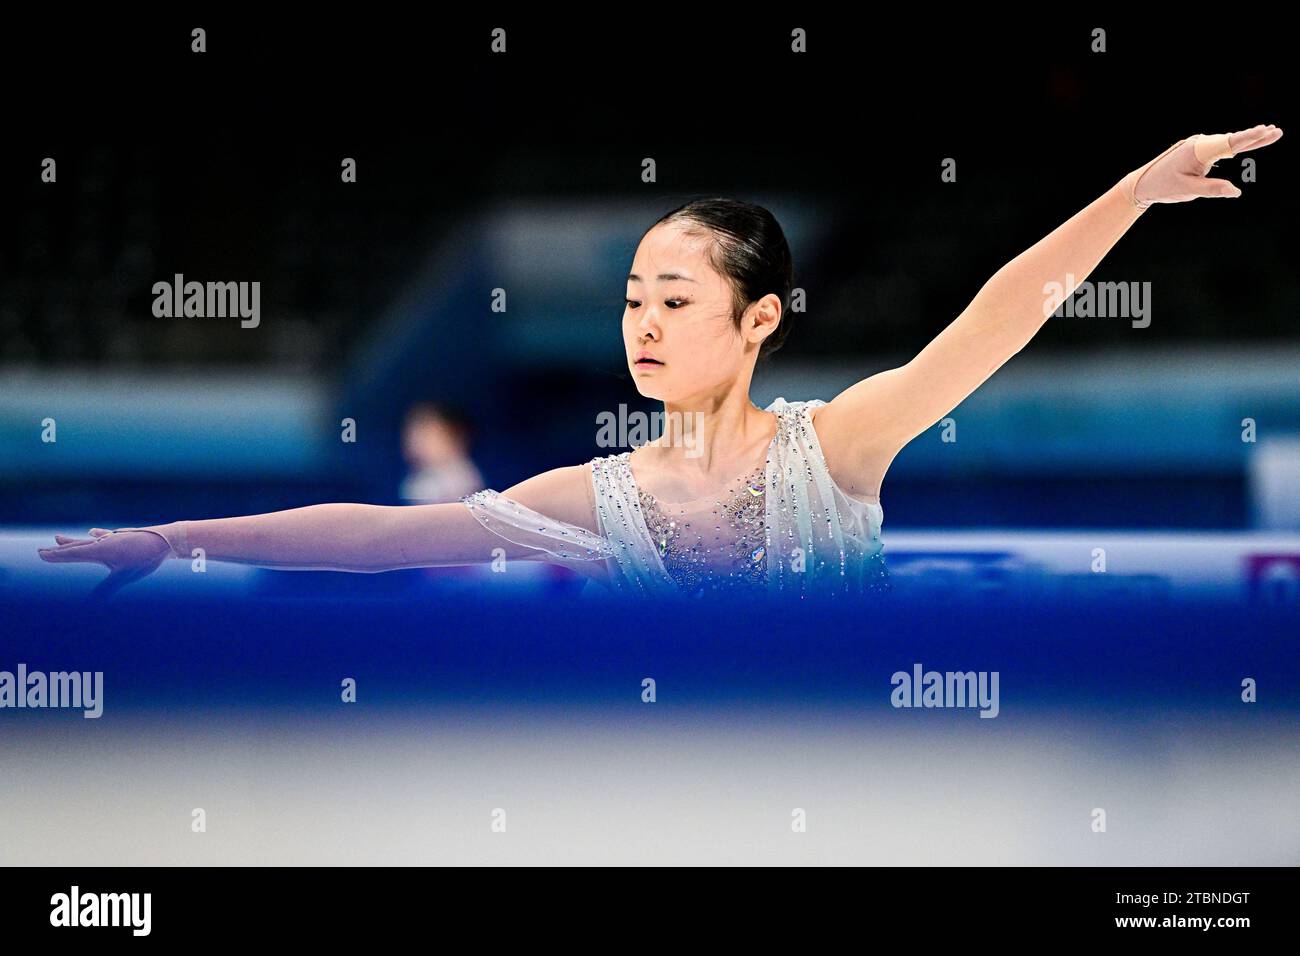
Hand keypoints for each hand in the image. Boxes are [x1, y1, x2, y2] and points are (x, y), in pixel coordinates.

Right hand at [37, 528, 172, 599]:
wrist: (166, 539)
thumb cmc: (145, 557)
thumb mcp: (125, 575)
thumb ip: (107, 588)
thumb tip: (91, 604)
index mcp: (99, 550)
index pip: (73, 553)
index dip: (56, 555)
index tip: (40, 554)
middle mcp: (102, 541)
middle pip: (76, 546)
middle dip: (59, 549)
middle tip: (42, 549)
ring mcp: (112, 538)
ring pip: (87, 540)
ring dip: (72, 541)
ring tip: (58, 538)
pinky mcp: (123, 537)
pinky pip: (104, 535)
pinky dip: (96, 534)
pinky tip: (93, 531)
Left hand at [1122, 124, 1282, 207]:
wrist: (1143, 183)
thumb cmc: (1164, 187)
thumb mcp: (1188, 191)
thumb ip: (1213, 189)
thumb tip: (1237, 192)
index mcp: (1197, 151)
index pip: (1228, 143)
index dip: (1249, 137)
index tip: (1265, 129)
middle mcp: (1199, 144)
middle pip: (1231, 140)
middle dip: (1254, 136)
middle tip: (1276, 130)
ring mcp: (1198, 146)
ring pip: (1227, 143)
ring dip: (1247, 139)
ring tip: (1268, 132)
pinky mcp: (1198, 151)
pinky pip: (1219, 147)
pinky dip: (1234, 145)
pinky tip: (1247, 142)